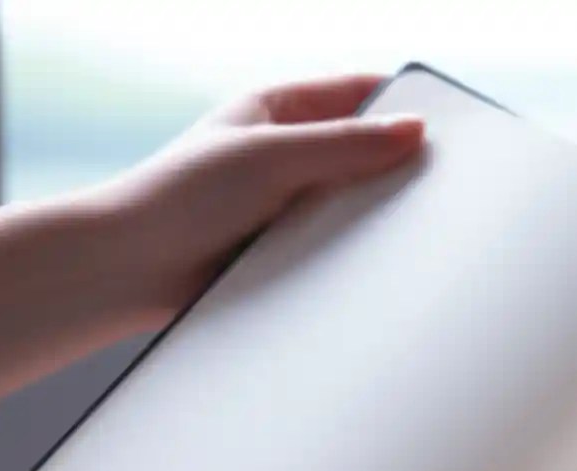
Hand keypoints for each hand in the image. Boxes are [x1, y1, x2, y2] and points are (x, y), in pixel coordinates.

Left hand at [0, 74, 423, 399]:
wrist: (127, 271)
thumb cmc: (179, 198)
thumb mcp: (272, 156)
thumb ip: (347, 144)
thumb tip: (415, 131)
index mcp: (278, 110)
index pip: (358, 94)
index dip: (403, 106)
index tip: (450, 127)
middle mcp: (286, 154)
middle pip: (363, 151)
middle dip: (398, 167)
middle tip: (443, 184)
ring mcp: (287, 205)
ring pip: (352, 204)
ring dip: (377, 217)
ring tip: (417, 229)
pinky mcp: (284, 253)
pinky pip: (335, 248)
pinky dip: (356, 254)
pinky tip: (381, 266)